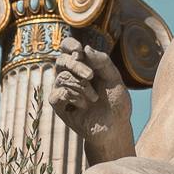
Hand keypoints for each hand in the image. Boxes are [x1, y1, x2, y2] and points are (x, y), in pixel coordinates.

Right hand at [49, 36, 134, 161]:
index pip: (68, 47)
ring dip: (81, 87)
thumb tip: (86, 48)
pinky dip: (74, 98)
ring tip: (94, 98)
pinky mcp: (58, 104)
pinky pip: (58, 94)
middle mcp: (70, 74)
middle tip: (90, 75)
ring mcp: (62, 88)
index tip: (79, 51)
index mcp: (83, 64)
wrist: (115, 127)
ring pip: (62, 77)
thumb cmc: (116, 101)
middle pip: (62, 60)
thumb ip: (103, 62)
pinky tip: (83, 106)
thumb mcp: (115, 79)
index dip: (70, 45)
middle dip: (77, 66)